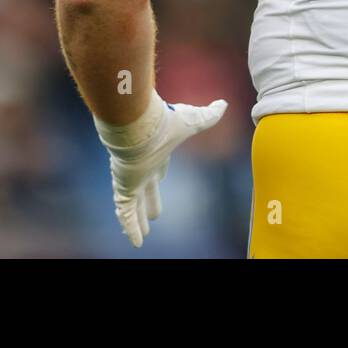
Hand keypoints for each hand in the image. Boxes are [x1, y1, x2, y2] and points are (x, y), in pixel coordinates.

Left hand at [98, 97, 227, 247]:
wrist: (138, 124)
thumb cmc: (165, 122)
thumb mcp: (193, 121)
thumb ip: (208, 115)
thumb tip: (223, 104)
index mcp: (157, 154)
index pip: (158, 169)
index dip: (159, 176)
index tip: (160, 179)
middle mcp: (143, 169)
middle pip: (147, 190)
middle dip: (149, 202)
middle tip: (153, 216)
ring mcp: (132, 180)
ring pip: (135, 206)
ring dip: (137, 221)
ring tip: (141, 236)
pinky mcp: (124, 189)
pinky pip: (127, 214)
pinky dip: (131, 228)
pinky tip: (136, 242)